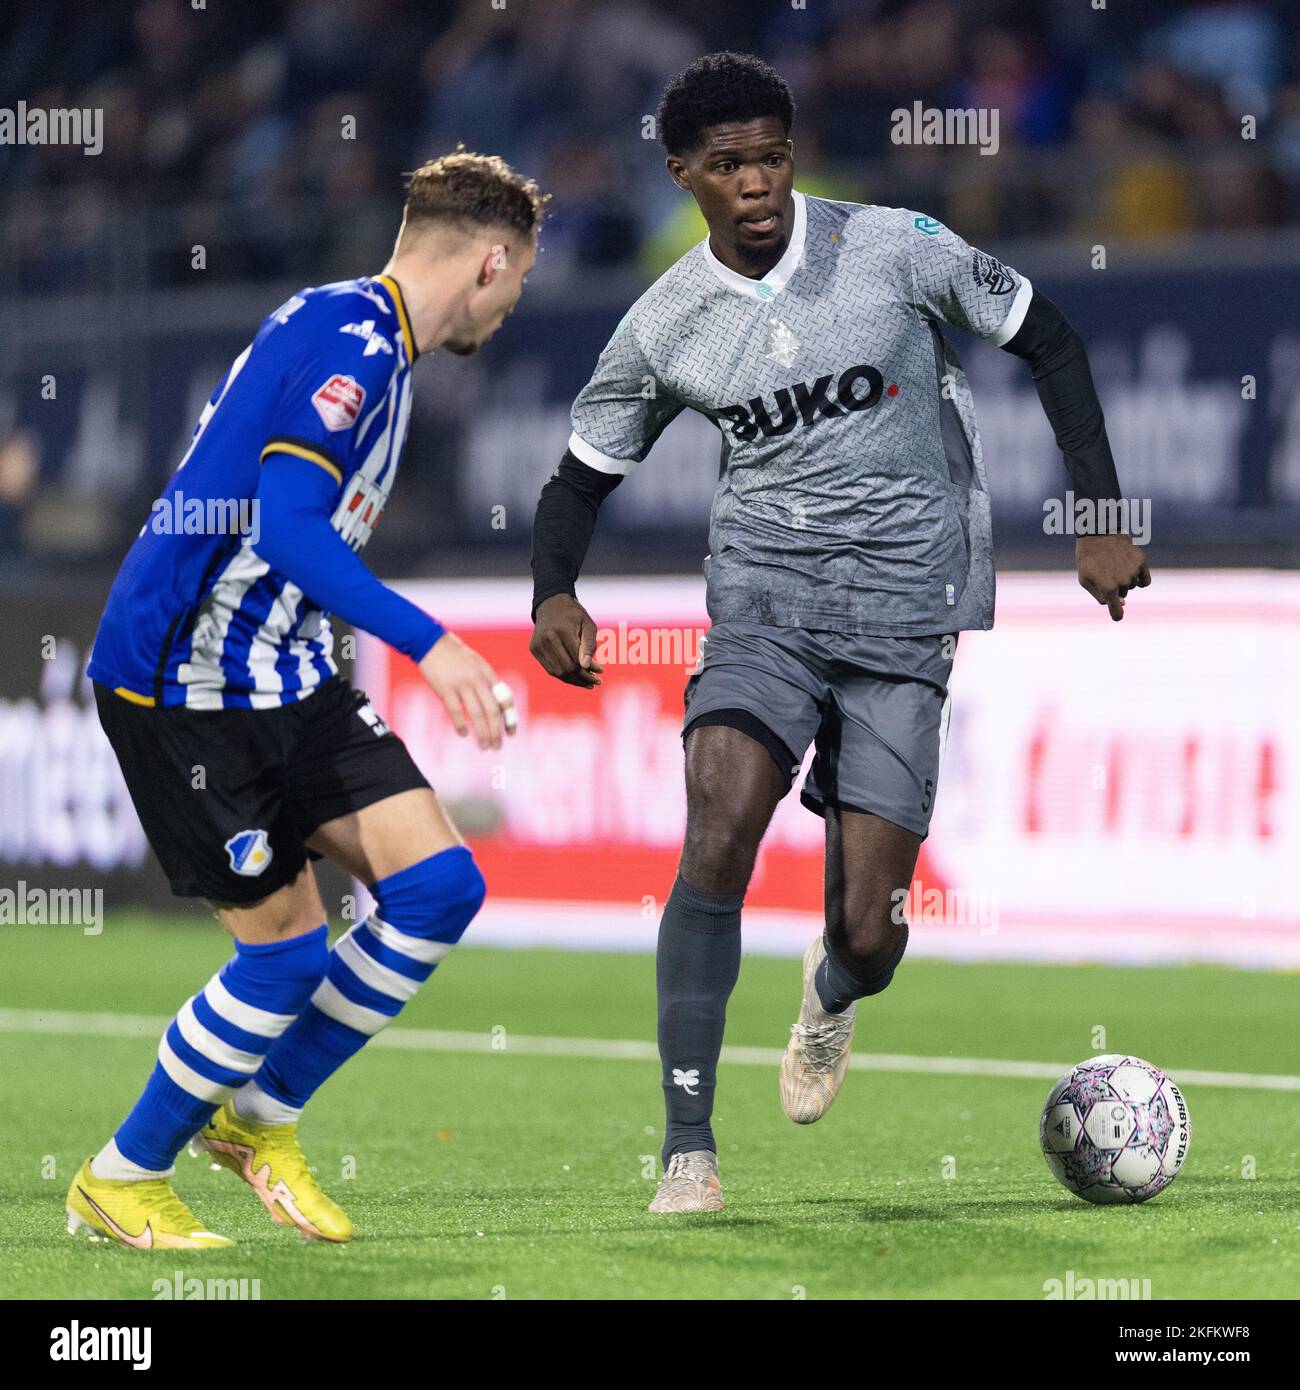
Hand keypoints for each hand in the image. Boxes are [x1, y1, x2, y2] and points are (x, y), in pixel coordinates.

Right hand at [417, 631, 515, 747]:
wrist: (431, 642)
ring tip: (484, 746)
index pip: (505, 699)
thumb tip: (497, 703)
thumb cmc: (455, 655)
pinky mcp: (445, 689)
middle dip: (496, 732)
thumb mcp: (477, 664)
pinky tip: (463, 734)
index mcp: (488, 674)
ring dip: (482, 733)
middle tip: (497, 746)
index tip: (511, 733)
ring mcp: (461, 685)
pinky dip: (460, 725)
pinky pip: (456, 711)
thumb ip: (487, 682)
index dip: (510, 718)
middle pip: (492, 711)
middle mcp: (478, 680)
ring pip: (476, 715)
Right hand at [529, 593, 602, 687]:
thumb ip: (589, 645)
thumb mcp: (588, 625)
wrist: (551, 604)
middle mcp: (547, 638)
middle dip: (583, 678)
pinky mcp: (534, 649)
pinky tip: (575, 678)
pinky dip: (563, 676)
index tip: (601, 672)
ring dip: (574, 680)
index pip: (577, 658)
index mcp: (562, 630)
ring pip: (557, 672)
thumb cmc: (574, 615)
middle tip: (596, 681)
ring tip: (587, 683)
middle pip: (567, 668)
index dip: (590, 669)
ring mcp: (538, 644)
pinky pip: (550, 669)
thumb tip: (586, 666)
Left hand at [1076, 534, 1150, 620]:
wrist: (1098, 532)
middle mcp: (1123, 581)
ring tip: (1113, 566)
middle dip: (1114, 589)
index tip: (1117, 616)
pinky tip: (1132, 573)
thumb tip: (1122, 604)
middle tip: (1104, 573)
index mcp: (1108, 588)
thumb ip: (1100, 595)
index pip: (1116, 611)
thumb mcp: (1085, 579)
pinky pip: (1145, 580)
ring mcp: (1134, 571)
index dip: (1116, 614)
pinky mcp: (1141, 561)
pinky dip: (1139, 580)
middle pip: (1121, 596)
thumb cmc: (1088, 558)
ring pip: (1132, 587)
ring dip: (1124, 581)